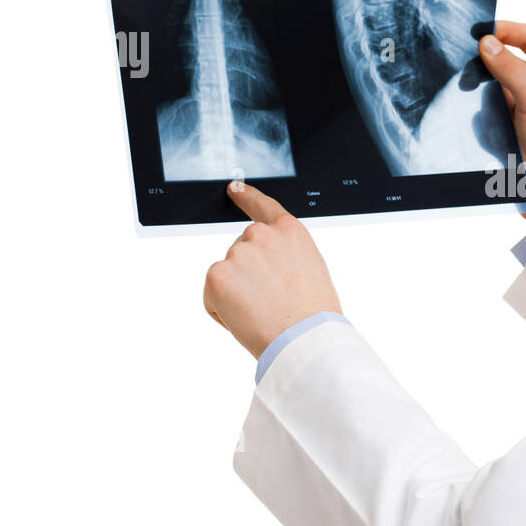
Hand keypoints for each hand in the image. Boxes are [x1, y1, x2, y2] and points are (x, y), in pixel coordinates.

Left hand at [203, 182, 341, 358]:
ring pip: (227, 276)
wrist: (304, 338)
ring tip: (263, 313)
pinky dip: (222, 311)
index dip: (246, 196)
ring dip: (236, 295)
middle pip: (241, 251)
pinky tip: (245, 318)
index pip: (262, 205)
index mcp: (289, 231)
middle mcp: (261, 235)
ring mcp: (237, 253)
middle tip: (271, 301)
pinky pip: (211, 296)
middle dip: (248, 275)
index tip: (234, 188)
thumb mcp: (310, 270)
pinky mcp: (217, 274)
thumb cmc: (313, 314)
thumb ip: (285, 255)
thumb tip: (263, 266)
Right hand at [478, 20, 525, 225]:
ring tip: (466, 89)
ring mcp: (525, 107)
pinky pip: (487, 108)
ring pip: (494, 84)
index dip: (508, 29)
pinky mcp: (509, 126)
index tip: (481, 29)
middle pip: (509, 59)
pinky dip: (479, 109)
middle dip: (489, 60)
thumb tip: (486, 41)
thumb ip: (510, 70)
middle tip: (465, 58)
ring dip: (481, 87)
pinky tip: (475, 115)